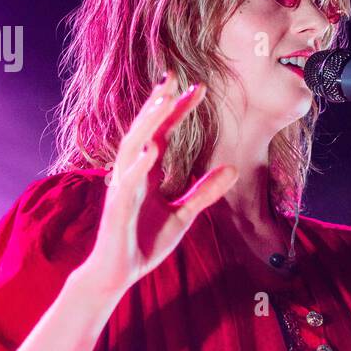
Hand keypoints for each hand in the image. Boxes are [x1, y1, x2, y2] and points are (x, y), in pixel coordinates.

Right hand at [81, 70, 237, 295]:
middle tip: (173, 77)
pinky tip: (151, 150)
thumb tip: (233, 168)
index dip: (179, 110)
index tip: (199, 88)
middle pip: (145, 130)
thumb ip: (205, 191)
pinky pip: (127, 183)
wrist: (119, 274)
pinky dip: (137, 166)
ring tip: (163, 102)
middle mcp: (132, 173)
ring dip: (146, 124)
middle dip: (158, 104)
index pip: (163, 133)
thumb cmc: (144, 241)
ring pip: (132, 148)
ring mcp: (122, 188)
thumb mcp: (183, 214)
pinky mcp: (117, 209)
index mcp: (147, 172)